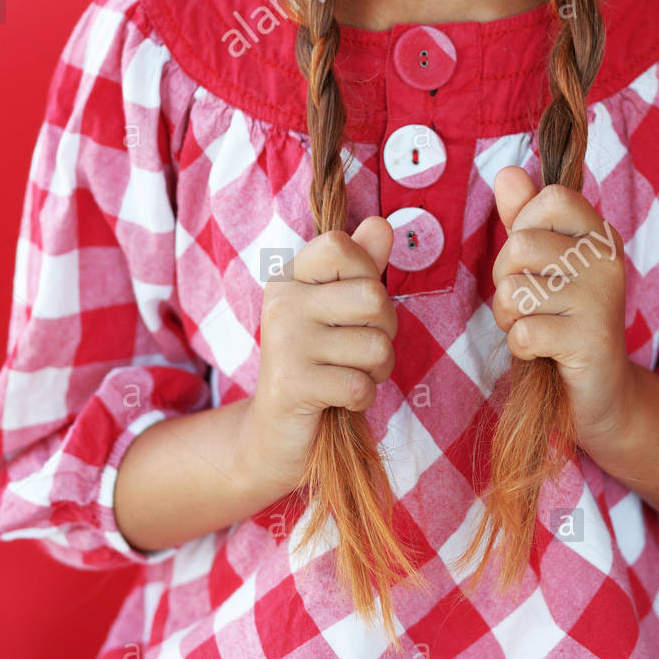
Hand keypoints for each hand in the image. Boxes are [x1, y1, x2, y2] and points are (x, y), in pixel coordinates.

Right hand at [241, 217, 397, 493]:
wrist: (274, 434)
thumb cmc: (319, 363)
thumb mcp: (340, 309)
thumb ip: (362, 265)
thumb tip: (382, 224)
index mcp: (291, 277)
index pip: (339, 245)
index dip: (366, 273)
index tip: (352, 303)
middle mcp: (283, 302)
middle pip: (373, 297)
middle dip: (384, 330)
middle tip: (359, 348)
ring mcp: (284, 343)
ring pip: (376, 346)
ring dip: (376, 370)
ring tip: (348, 374)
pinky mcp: (292, 385)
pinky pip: (361, 385)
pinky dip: (362, 398)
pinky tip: (338, 399)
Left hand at [490, 167, 634, 450]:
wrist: (602, 392)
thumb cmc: (563, 319)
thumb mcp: (542, 263)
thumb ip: (523, 217)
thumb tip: (507, 172)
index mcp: (599, 235)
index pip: (551, 197)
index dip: (524, 225)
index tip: (534, 258)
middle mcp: (607, 261)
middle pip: (521, 246)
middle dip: (506, 279)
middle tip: (528, 302)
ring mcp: (602, 300)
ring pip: (515, 290)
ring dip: (510, 317)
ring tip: (535, 326)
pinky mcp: (590, 341)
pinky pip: (523, 331)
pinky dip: (521, 346)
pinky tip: (543, 351)